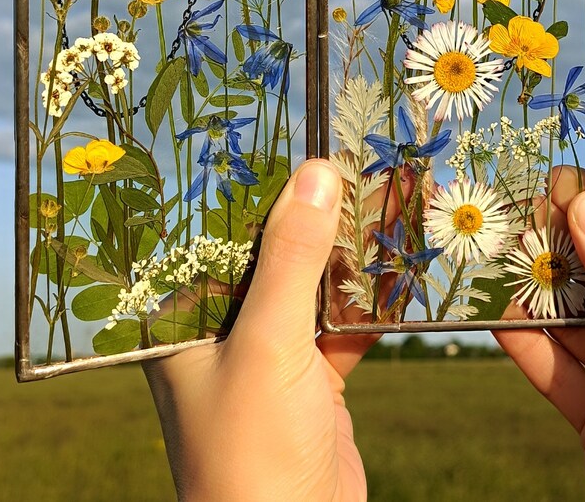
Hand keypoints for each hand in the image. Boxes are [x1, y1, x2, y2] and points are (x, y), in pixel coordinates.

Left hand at [144, 160, 374, 501]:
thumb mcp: (268, 343)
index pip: (205, 236)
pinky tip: (402, 261)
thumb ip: (291, 259)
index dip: (241, 187)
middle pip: (267, 254)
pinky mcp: (314, 377)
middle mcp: (221, 331)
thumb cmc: (249, 450)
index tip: (277, 133)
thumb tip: (317, 172)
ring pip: (309, 284)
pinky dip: (372, 296)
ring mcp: (271, 354)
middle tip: (344, 152)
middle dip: (307, 210)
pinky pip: (343, 322)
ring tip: (381, 190)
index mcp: (182, 322)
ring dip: (346, 250)